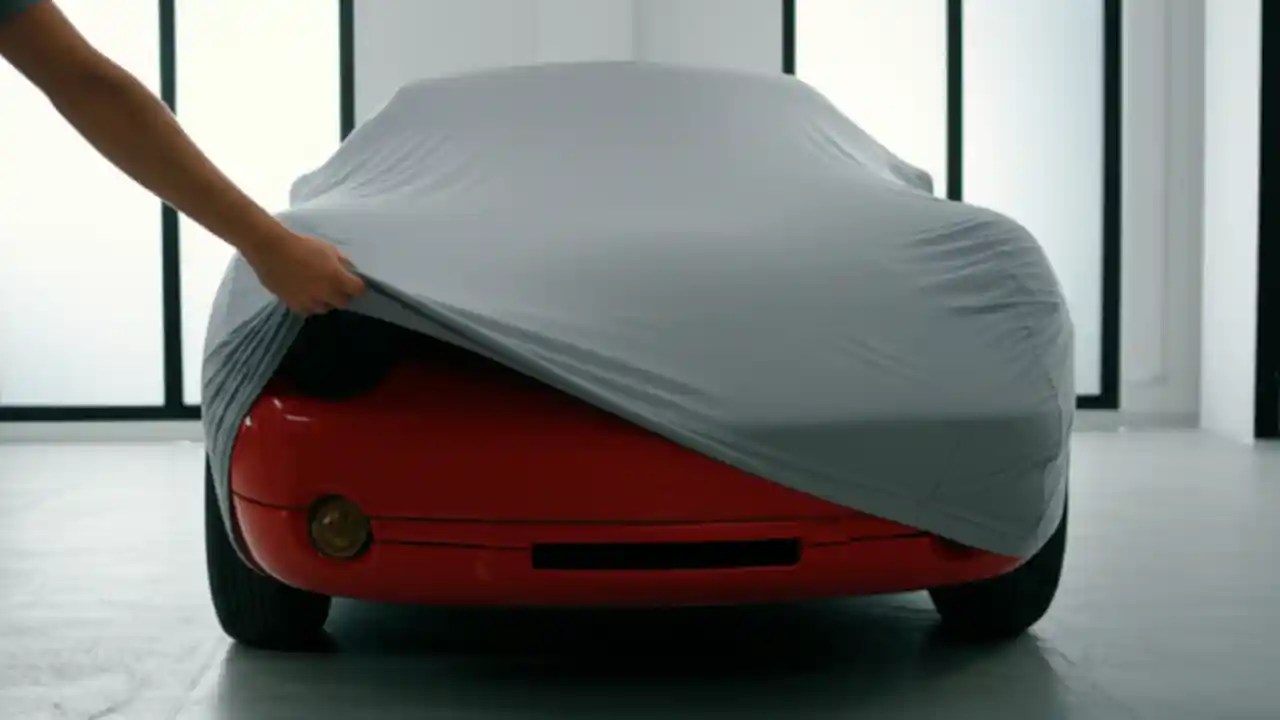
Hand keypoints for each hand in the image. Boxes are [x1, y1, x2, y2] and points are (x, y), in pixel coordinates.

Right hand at [243, 231, 366, 315]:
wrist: (271, 249)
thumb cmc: (301, 245)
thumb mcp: (327, 248)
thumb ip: (341, 262)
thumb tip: (348, 270)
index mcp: (335, 277)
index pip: (358, 290)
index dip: (358, 287)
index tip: (354, 283)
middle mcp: (325, 293)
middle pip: (343, 302)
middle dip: (342, 295)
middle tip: (336, 286)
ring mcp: (309, 301)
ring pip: (325, 308)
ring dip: (325, 301)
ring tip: (318, 290)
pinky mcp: (294, 305)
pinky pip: (308, 310)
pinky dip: (309, 304)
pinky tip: (304, 293)